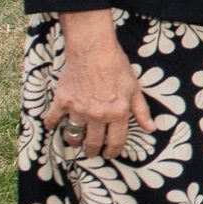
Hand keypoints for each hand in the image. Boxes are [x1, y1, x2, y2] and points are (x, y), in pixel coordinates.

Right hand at [39, 16, 158, 158]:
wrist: (93, 49)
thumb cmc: (117, 66)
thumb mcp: (134, 89)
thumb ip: (141, 111)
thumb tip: (151, 129)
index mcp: (117, 113)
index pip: (116, 141)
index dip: (113, 152)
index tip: (109, 154)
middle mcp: (97, 115)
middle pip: (93, 143)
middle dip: (93, 151)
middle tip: (92, 152)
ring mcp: (78, 109)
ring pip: (73, 136)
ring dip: (74, 142)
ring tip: (76, 142)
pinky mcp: (62, 101)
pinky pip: (53, 118)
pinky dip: (51, 124)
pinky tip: (52, 126)